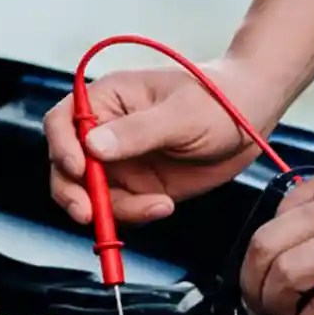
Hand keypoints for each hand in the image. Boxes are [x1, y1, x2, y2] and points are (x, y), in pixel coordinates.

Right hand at [45, 57, 285, 224]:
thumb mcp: (180, 114)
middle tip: (88, 214)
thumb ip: (137, 132)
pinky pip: (121, 209)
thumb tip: (93, 146)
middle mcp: (106, 132)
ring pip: (92, 195)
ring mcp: (121, 162)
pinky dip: (136, 214)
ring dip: (115, 210)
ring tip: (156, 205)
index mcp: (108, 100)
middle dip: (74, 193)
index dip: (61, 147)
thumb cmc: (218, 99)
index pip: (63, 122)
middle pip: (67, 166)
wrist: (252, 118)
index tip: (78, 169)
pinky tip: (163, 205)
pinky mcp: (138, 186)